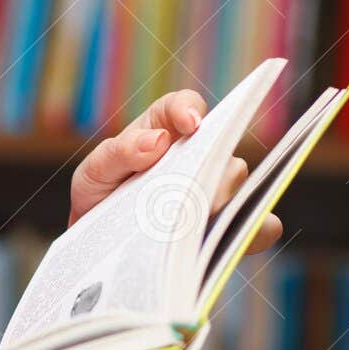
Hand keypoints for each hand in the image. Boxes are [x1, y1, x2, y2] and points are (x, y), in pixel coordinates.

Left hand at [68, 88, 280, 251]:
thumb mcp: (94, 173)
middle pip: (218, 148)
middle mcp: (195, 156)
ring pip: (235, 184)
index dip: (188, 110)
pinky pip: (252, 225)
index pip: (183, 107)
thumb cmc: (100, 195)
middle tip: (193, 187)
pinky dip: (254, 230)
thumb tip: (157, 140)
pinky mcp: (223, 226)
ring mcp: (212, 191)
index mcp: (162, 131)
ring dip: (222, 199)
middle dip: (209, 164)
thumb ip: (117, 153)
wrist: (100, 242)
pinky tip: (243, 238)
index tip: (189, 124)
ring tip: (197, 222)